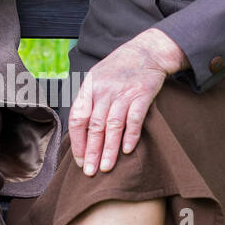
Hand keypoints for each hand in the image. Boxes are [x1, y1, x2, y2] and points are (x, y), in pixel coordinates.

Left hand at [68, 28, 186, 175]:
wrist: (147, 51)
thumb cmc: (118, 69)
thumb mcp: (97, 78)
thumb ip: (88, 101)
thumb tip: (80, 131)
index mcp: (89, 88)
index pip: (78, 118)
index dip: (77, 141)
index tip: (79, 160)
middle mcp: (104, 91)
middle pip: (94, 126)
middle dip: (91, 152)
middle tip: (89, 172)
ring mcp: (124, 93)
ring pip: (113, 126)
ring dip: (109, 149)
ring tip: (106, 167)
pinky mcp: (142, 95)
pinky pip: (135, 118)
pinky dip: (131, 135)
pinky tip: (128, 150)